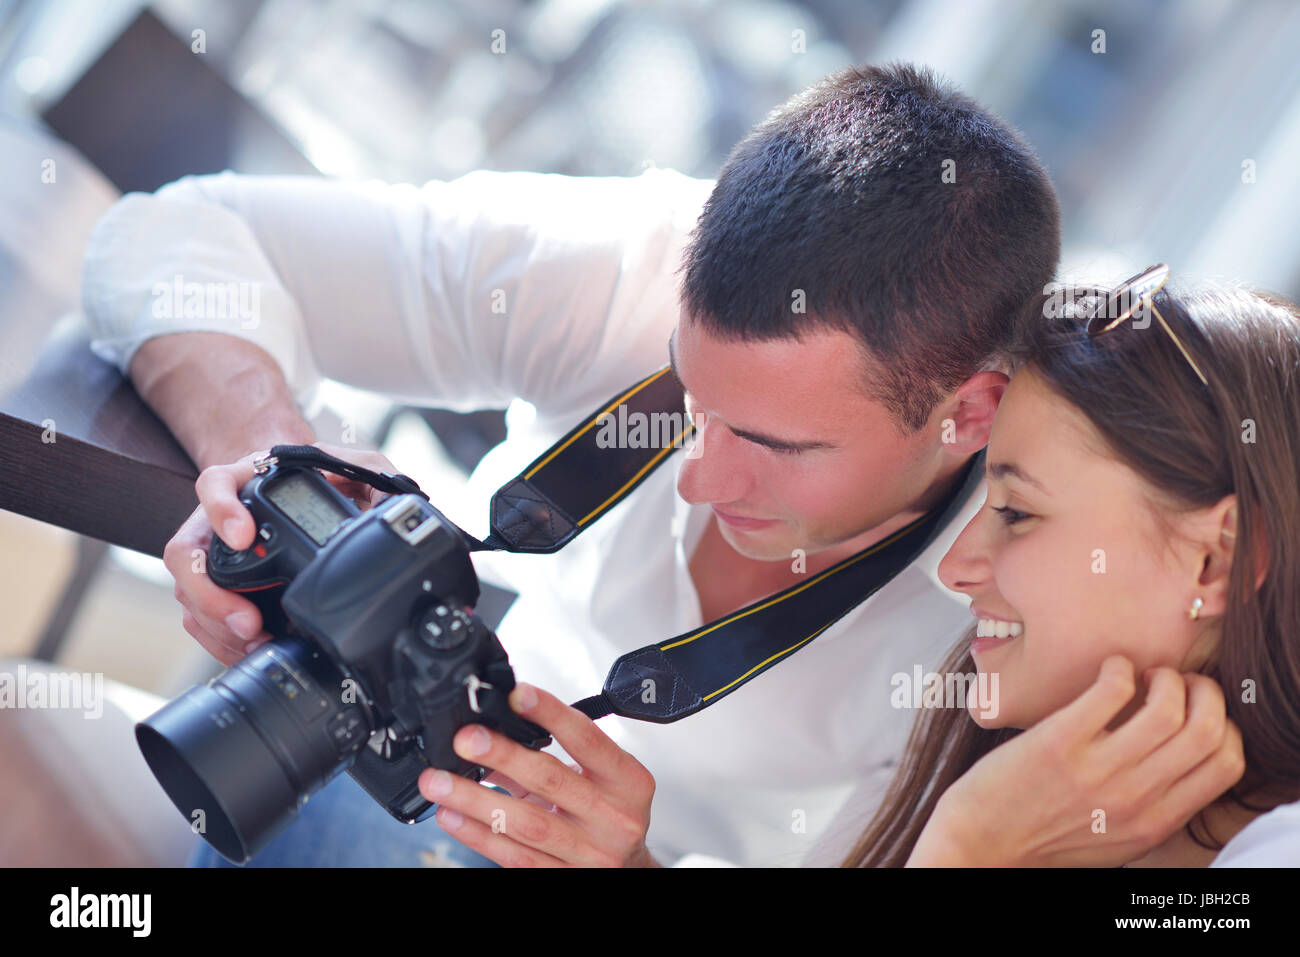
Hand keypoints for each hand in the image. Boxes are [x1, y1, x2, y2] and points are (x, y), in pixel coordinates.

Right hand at [162, 441, 402, 664]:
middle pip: (188, 554)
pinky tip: (247, 647)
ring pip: (188, 591)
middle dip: (212, 595)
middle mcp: (217, 519)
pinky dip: (219, 638)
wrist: (305, 502)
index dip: (221, 509)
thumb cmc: (322, 484)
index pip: (215, 485)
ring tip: (252, 639)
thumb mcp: (349, 468)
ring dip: (215, 623)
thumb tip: (389, 502)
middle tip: (249, 620)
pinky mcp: (216, 587)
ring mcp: (212, 554)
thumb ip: (367, 472)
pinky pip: (200, 617)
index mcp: (245, 482)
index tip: (244, 536)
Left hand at [417, 683, 658, 866]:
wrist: (627, 869)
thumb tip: (492, 729)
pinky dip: (478, 834)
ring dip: (475, 799)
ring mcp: (590, 854)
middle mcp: (614, 818)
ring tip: (439, 781)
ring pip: (526, 823)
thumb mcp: (594, 778)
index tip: (516, 695)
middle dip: (504, 756)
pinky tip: (452, 815)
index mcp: (628, 781)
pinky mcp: (563, 878)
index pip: (587, 739)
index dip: (551, 714)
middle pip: (551, 780)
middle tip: (467, 739)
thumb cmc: (608, 812)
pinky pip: (515, 856)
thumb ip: (549, 754)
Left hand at [907, 655, 1245, 865]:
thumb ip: (1156, 806)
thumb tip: (1185, 760)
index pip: (1227, 765)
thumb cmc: (1048, 835)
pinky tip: (1109, 669)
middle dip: (1204, 693)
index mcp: (1156, 822)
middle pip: (1207, 731)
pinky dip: (1120, 667)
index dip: (1225, 726)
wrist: (982, 842)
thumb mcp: (1119, 836)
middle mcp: (1134, 798)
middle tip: (1178, 682)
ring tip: (1143, 675)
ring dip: (1164, 676)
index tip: (1198, 711)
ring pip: (1168, 707)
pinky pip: (1111, 689)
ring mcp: (1097, 769)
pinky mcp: (1058, 741)